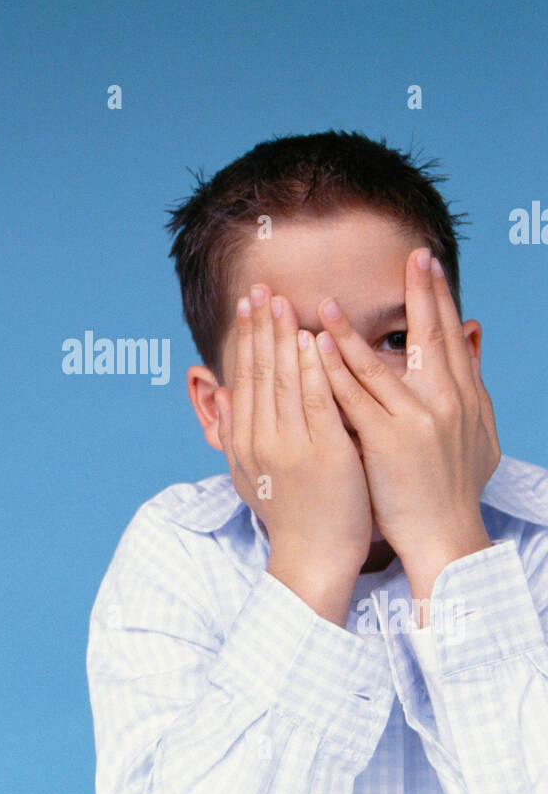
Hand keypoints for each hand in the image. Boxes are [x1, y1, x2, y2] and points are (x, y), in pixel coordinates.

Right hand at [215, 283, 373, 582]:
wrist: (313, 559)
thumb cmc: (290, 516)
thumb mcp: (249, 474)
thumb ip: (236, 433)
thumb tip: (223, 393)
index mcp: (246, 441)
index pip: (245, 378)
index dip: (247, 339)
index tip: (249, 305)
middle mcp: (261, 440)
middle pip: (260, 372)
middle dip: (261, 327)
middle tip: (262, 289)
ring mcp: (291, 446)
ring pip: (285, 380)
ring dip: (283, 337)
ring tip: (284, 302)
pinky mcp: (323, 454)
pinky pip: (316, 402)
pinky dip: (314, 369)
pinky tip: (314, 340)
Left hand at [313, 248, 500, 583]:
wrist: (446, 537)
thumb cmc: (454, 488)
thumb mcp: (476, 433)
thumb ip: (471, 382)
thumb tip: (471, 335)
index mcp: (463, 398)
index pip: (449, 336)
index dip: (438, 296)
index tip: (425, 262)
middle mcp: (444, 403)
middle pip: (429, 338)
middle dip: (419, 294)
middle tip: (408, 256)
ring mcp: (415, 421)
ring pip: (377, 366)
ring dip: (350, 330)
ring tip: (325, 301)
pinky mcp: (387, 442)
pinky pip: (354, 399)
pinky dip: (334, 370)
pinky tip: (316, 347)